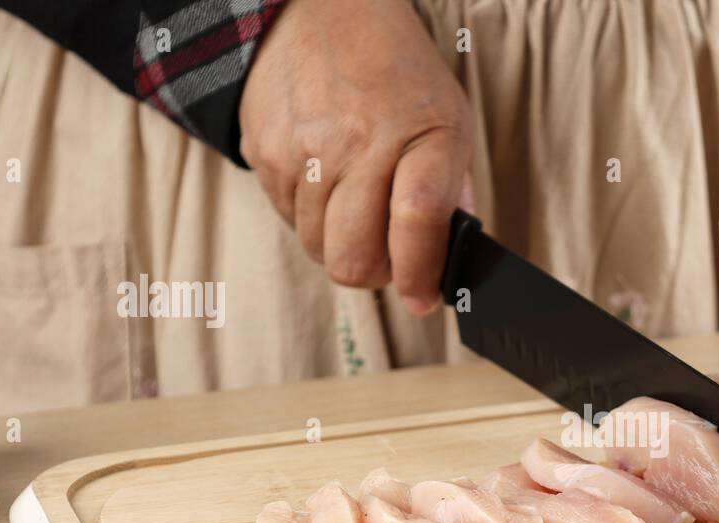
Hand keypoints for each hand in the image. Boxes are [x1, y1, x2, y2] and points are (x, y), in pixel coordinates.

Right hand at [238, 0, 471, 312]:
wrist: (315, 13)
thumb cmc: (394, 73)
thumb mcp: (447, 120)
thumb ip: (453, 193)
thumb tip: (452, 261)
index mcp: (419, 136)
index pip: (417, 224)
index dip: (419, 275)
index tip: (423, 298)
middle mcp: (358, 146)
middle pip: (355, 259)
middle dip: (376, 272)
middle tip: (389, 255)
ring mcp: (305, 153)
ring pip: (319, 250)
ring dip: (342, 244)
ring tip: (357, 205)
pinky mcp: (266, 155)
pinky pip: (289, 222)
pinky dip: (312, 219)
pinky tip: (328, 183)